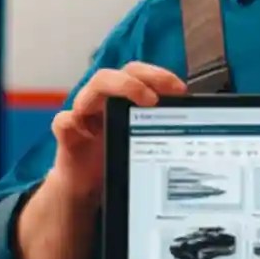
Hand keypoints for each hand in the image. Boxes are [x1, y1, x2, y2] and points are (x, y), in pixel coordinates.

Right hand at [46, 62, 185, 203]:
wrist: (84, 185)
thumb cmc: (115, 156)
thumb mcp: (141, 140)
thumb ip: (159, 126)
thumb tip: (195, 119)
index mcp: (120, 97)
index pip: (137, 73)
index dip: (158, 75)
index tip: (180, 89)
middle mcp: (100, 100)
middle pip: (114, 75)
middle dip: (137, 79)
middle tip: (156, 98)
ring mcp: (82, 114)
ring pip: (92, 89)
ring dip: (117, 89)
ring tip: (142, 103)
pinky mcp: (66, 133)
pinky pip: (65, 121)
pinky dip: (75, 123)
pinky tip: (91, 134)